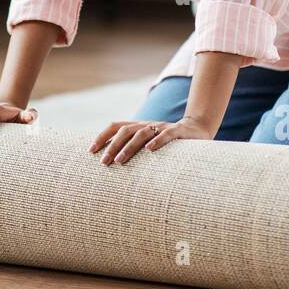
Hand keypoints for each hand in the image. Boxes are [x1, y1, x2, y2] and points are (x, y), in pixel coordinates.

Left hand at [89, 116, 214, 165]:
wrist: (197, 131)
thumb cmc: (168, 143)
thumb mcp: (148, 145)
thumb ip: (133, 150)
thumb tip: (111, 163)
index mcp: (138, 126)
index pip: (115, 126)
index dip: (102, 136)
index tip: (90, 151)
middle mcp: (147, 124)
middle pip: (125, 130)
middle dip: (112, 146)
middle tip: (103, 162)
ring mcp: (162, 127)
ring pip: (141, 133)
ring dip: (128, 147)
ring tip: (119, 160)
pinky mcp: (178, 132)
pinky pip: (167, 135)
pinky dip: (157, 141)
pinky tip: (149, 150)